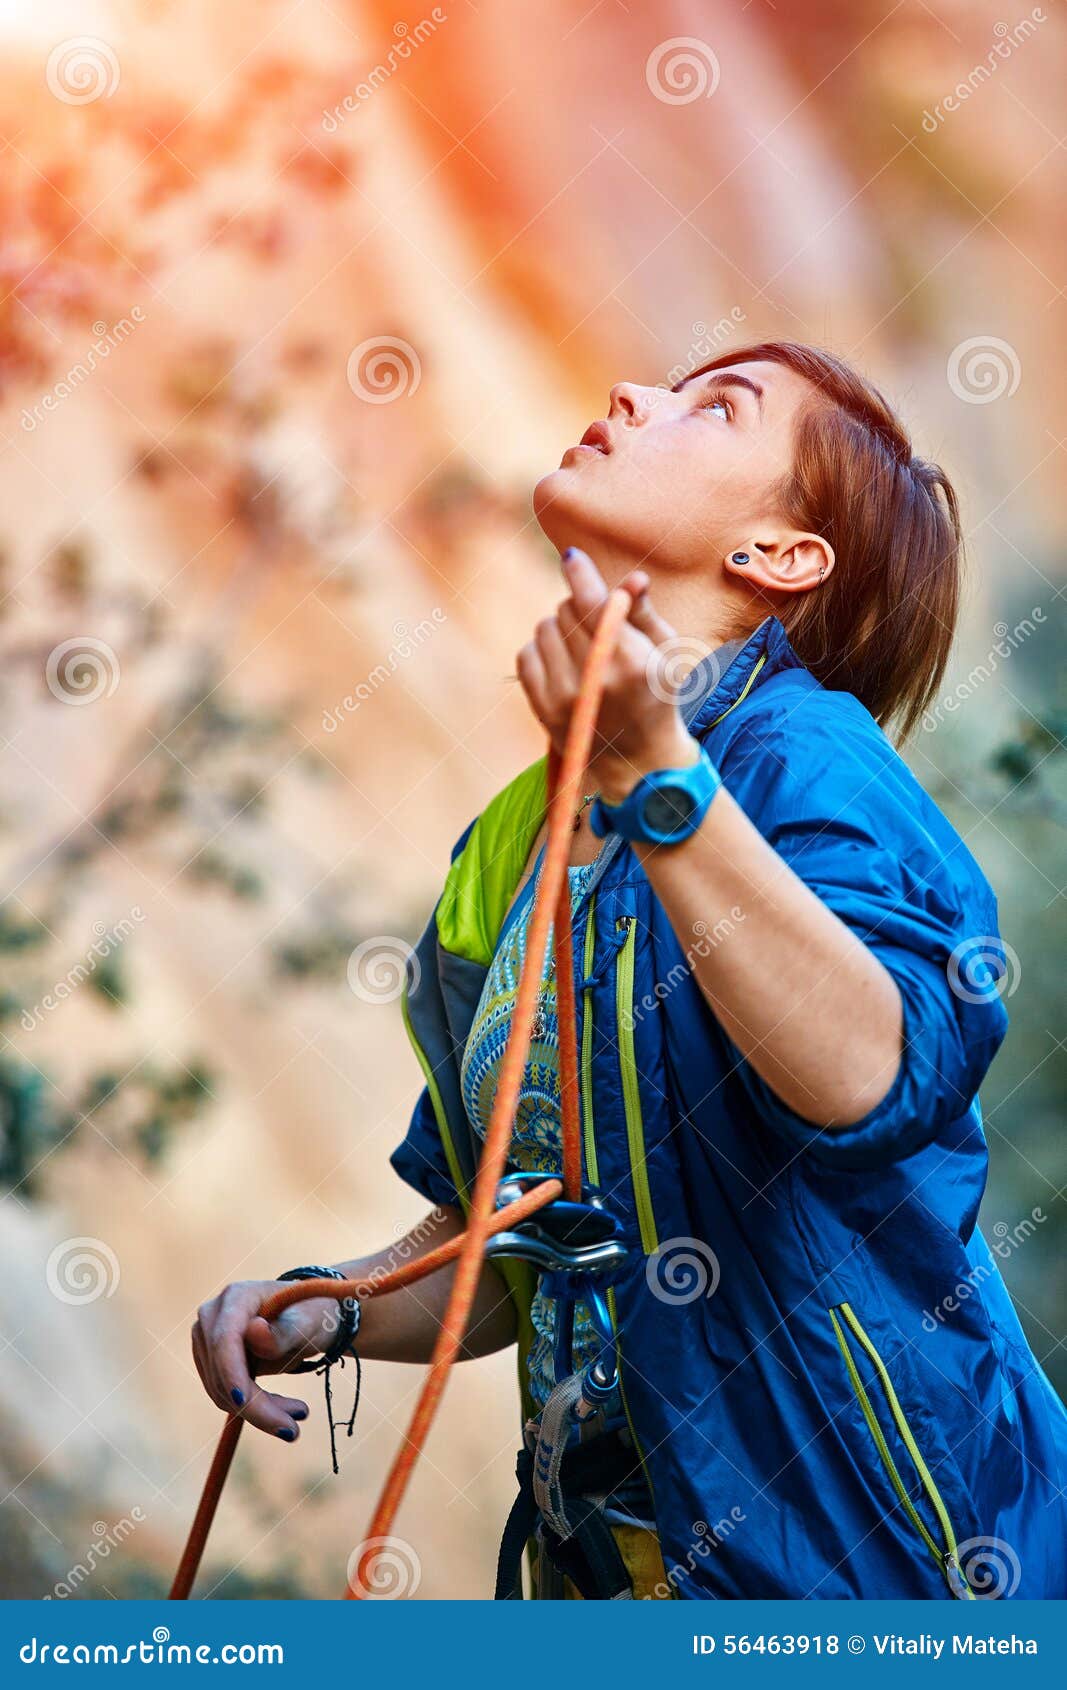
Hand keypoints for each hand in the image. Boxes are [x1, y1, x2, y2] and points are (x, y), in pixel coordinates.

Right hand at [191, 1281, 340, 1438]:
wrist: (308, 1318)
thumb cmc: (312, 1315)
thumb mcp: (308, 1323)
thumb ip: (283, 1331)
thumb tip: (254, 1330)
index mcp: (237, 1296)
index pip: (225, 1340)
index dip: (232, 1373)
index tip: (246, 1403)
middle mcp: (214, 1314)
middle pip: (221, 1370)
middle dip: (254, 1406)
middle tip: (293, 1429)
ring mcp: (207, 1337)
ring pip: (220, 1389)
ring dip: (256, 1411)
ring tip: (297, 1414)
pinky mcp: (209, 1359)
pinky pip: (222, 1393)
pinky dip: (251, 1407)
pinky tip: (281, 1408)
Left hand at [516, 548, 699, 802]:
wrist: (639, 761)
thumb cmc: (657, 696)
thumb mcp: (664, 654)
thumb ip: (644, 614)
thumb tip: (632, 578)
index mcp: (632, 661)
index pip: (593, 603)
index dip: (580, 573)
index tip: (572, 557)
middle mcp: (596, 678)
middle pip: (566, 609)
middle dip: (578, 607)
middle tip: (595, 625)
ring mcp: (565, 696)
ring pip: (544, 628)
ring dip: (560, 629)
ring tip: (582, 649)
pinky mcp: (543, 709)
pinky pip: (526, 654)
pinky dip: (542, 651)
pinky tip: (563, 664)